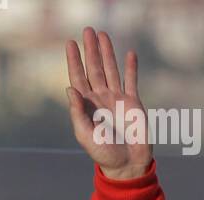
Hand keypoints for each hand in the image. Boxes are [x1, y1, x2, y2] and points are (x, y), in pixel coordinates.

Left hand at [65, 27, 150, 179]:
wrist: (127, 164)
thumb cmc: (103, 154)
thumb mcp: (85, 135)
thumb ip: (77, 113)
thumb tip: (69, 89)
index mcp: (87, 107)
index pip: (78, 78)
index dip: (74, 61)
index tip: (70, 43)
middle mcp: (101, 99)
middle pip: (94, 69)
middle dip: (90, 50)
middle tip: (87, 30)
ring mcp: (117, 99)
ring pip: (111, 69)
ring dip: (107, 52)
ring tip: (102, 34)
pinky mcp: (133, 103)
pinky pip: (132, 80)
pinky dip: (131, 67)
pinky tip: (130, 54)